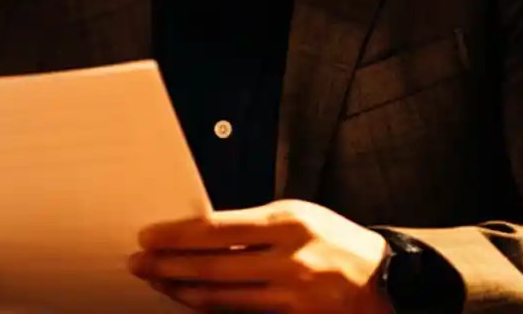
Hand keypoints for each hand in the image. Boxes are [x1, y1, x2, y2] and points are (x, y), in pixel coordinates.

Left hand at [127, 199, 391, 312]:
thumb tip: (200, 232)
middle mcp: (288, 259)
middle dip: (168, 266)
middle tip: (138, 264)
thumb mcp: (298, 218)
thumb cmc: (335, 242)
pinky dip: (212, 306)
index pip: (217, 229)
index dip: (177, 235)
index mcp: (288, 223)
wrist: (385, 280)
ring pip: (221, 297)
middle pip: (212, 266)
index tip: (147, 236)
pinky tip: (191, 299)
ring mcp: (291, 295)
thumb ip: (254, 226)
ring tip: (158, 282)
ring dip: (182, 290)